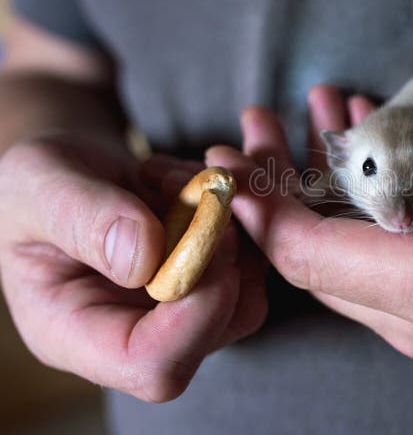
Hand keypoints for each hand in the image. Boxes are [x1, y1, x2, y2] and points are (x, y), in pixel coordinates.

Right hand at [0, 133, 266, 401]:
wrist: (68, 168)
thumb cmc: (37, 185)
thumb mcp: (37, 187)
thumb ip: (83, 219)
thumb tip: (144, 260)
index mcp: (78, 335)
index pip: (155, 365)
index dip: (196, 312)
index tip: (205, 238)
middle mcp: (137, 332)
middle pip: (218, 327)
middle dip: (223, 252)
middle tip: (195, 188)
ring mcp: (180, 308)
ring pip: (248, 288)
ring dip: (232, 223)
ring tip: (181, 177)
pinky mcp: (210, 276)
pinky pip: (256, 254)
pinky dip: (242, 211)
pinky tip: (199, 177)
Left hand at [208, 87, 412, 359]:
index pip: (315, 258)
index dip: (263, 210)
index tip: (232, 161)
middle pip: (314, 258)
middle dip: (277, 191)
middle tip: (258, 125)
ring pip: (339, 255)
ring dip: (314, 190)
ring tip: (309, 119)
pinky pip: (371, 255)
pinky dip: (351, 203)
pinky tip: (358, 146)